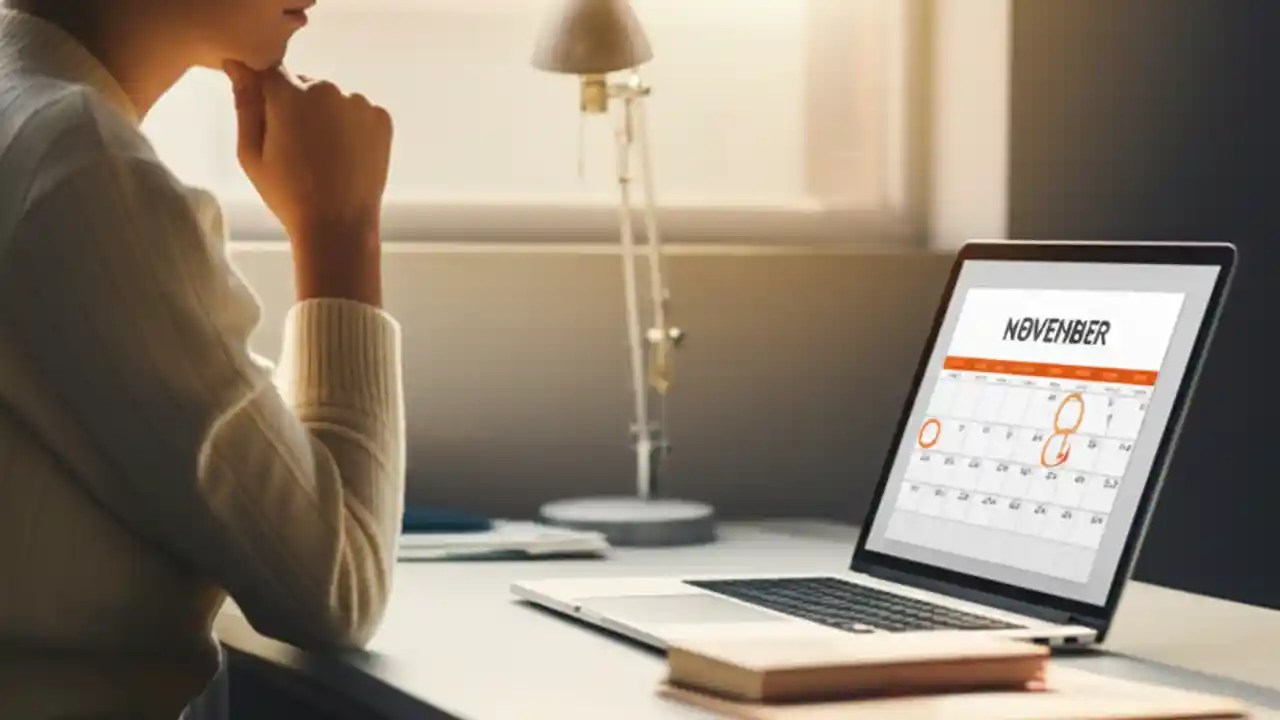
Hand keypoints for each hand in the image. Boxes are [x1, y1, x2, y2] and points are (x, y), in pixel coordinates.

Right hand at [225, 61, 392, 305]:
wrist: (339, 226)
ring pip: (333, 99)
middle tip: (296, 148)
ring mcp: (358, 102)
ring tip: (323, 156)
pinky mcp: (382, 118)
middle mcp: (327, 89)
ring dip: (326, 116)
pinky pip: (359, 113)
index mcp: (289, 94)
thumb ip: (245, 104)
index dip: (266, 91)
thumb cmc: (288, 194)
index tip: (267, 115)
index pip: (270, 70)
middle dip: (297, 106)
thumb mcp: (251, 153)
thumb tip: (237, 65)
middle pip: (305, 85)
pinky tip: (345, 157)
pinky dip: (352, 127)